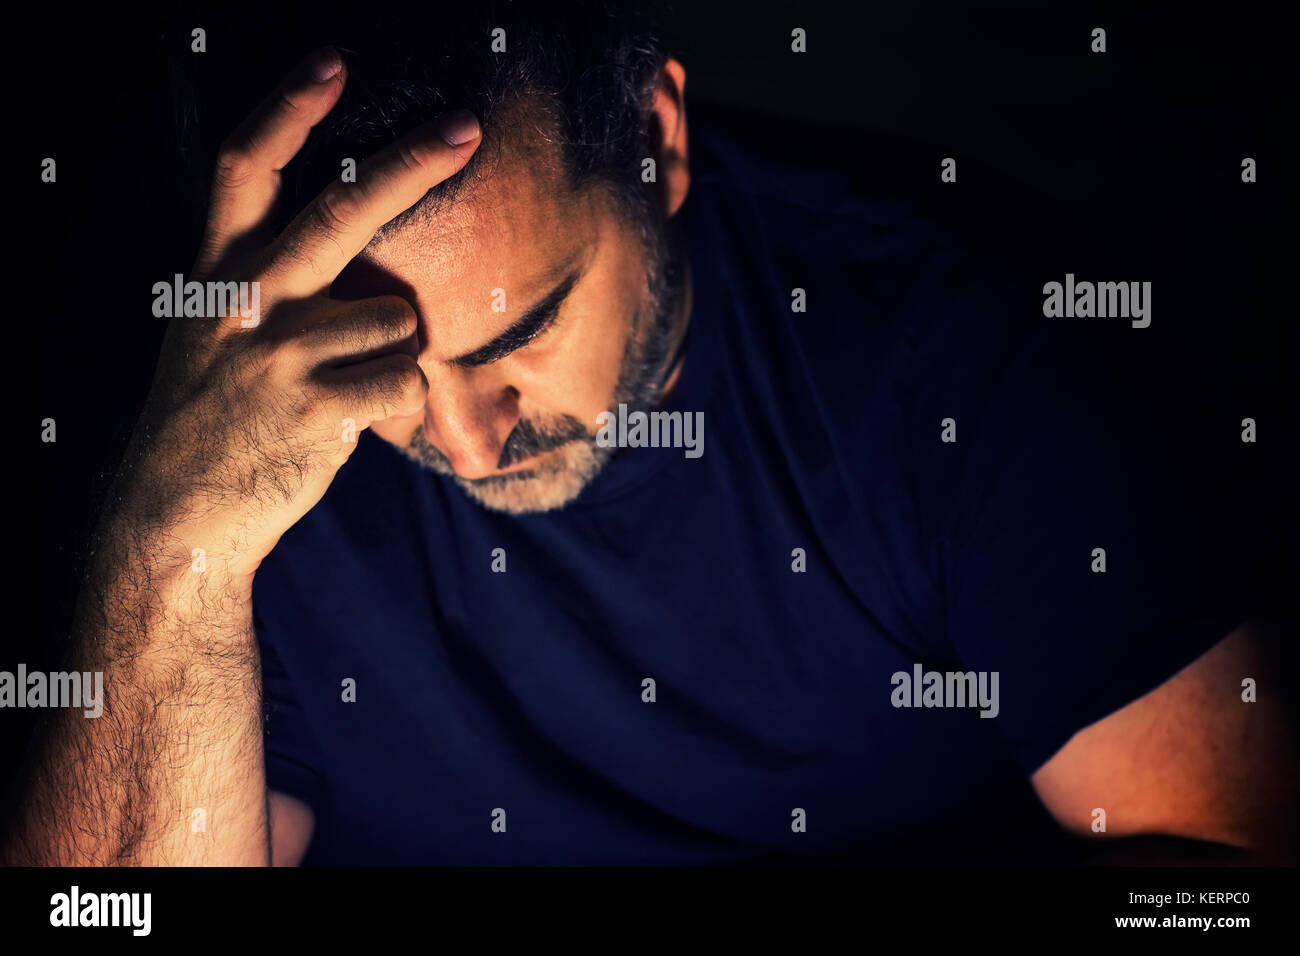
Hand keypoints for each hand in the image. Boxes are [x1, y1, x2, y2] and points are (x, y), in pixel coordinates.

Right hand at [116, 47, 480, 585]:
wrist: (181, 513)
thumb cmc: (216, 415)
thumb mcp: (214, 333)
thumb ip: (274, 286)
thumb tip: (376, 264)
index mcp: (217, 274)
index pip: (243, 168)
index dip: (287, 110)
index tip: (333, 64)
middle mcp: (247, 301)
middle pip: (340, 211)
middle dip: (410, 163)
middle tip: (467, 128)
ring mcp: (282, 354)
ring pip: (397, 319)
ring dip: (391, 353)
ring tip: (337, 388)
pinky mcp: (320, 409)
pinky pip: (407, 381)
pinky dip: (395, 402)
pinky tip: (344, 422)